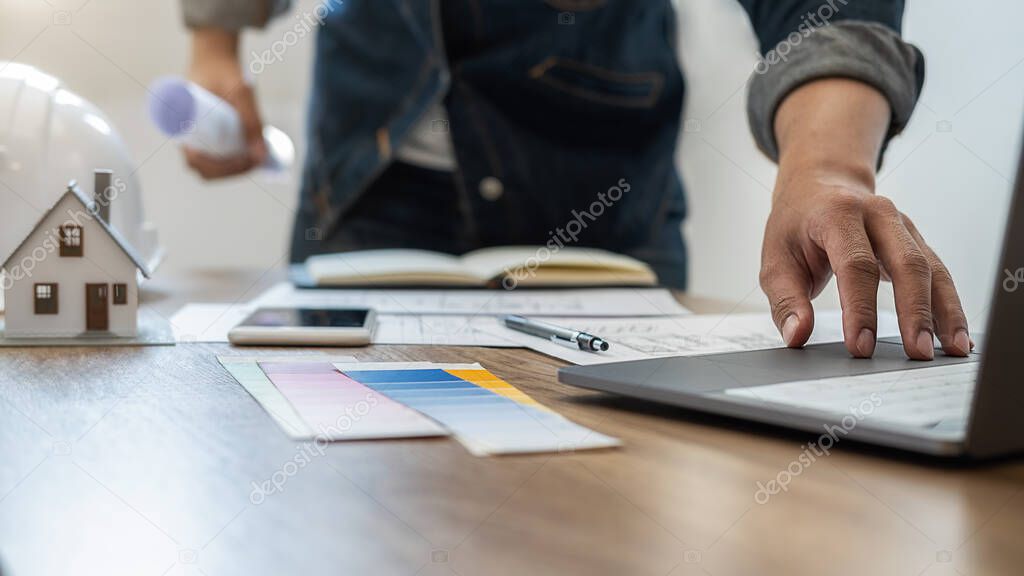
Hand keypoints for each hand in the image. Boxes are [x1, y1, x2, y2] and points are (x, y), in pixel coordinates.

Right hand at [184, 28, 265, 178]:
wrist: (216, 57)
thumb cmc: (224, 71)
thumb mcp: (241, 93)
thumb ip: (252, 121)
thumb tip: (261, 157)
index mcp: (181, 124)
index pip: (196, 162)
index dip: (221, 168)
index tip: (245, 159)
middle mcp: (186, 135)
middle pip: (206, 170)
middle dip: (233, 171)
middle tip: (256, 160)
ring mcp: (196, 138)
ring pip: (212, 168)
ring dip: (235, 169)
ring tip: (256, 157)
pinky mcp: (207, 137)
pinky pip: (216, 161)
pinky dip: (234, 164)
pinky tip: (252, 157)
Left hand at [760, 79, 970, 359]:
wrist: (820, 187)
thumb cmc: (796, 227)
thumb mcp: (776, 259)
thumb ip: (786, 300)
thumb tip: (797, 336)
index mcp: (838, 215)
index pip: (856, 265)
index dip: (860, 308)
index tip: (861, 347)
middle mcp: (878, 215)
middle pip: (907, 264)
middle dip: (914, 312)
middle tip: (916, 353)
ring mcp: (903, 226)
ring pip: (932, 269)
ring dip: (944, 312)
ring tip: (952, 350)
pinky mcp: (916, 241)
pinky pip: (939, 274)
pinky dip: (949, 306)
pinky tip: (956, 336)